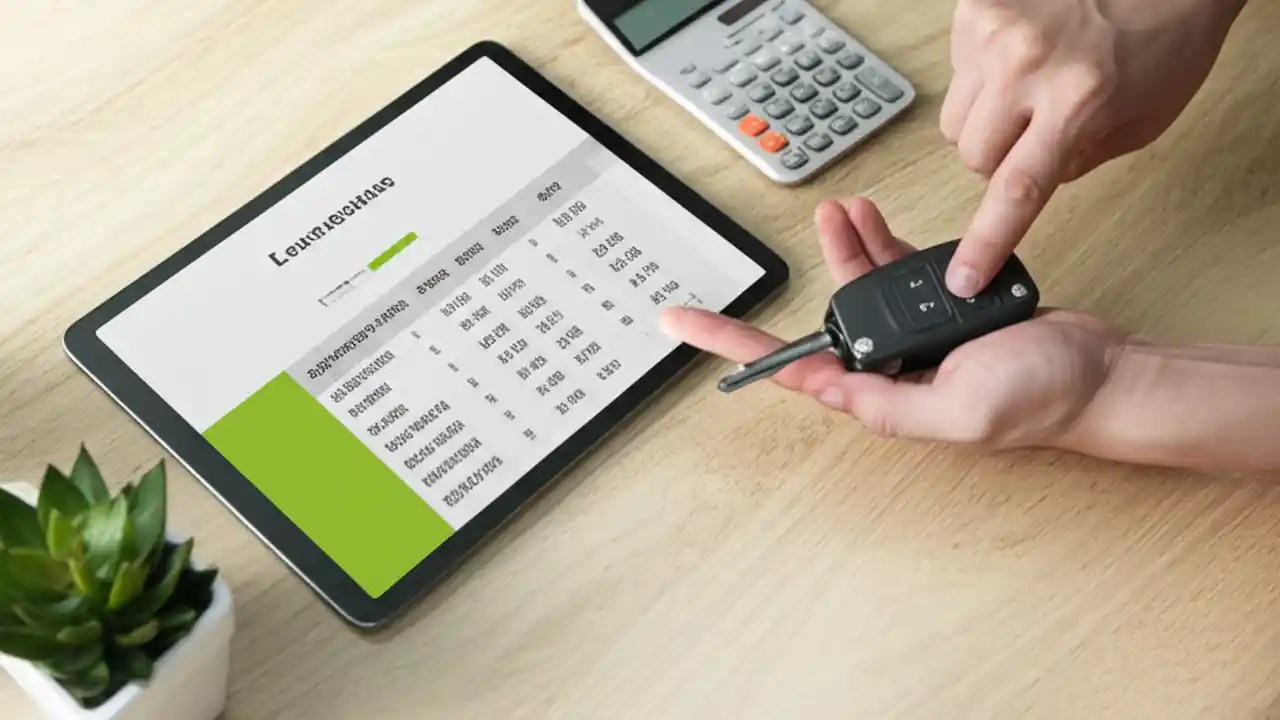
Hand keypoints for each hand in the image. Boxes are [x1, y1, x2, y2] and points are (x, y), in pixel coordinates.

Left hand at [661, 198, 1128, 448]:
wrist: (1100, 371)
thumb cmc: (1041, 399)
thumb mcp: (960, 412)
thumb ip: (889, 404)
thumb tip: (829, 388)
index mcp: (882, 396)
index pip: (795, 370)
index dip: (736, 348)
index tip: (687, 326)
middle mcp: (892, 369)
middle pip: (828, 318)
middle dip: (814, 270)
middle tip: (817, 218)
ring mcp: (917, 338)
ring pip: (863, 288)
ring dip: (849, 248)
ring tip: (842, 208)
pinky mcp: (943, 310)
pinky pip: (900, 274)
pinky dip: (883, 246)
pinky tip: (872, 223)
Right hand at [941, 0, 1246, 295]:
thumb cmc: (1164, 38)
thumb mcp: (1140, 121)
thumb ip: (1076, 162)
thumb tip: (1023, 185)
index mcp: (1078, 100)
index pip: (1015, 190)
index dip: (986, 242)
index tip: (963, 279)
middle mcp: (1026, 65)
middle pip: (971, 156)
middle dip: (999, 157)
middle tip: (1037, 131)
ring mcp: (994, 32)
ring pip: (955, 120)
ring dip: (986, 117)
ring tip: (1029, 87)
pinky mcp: (974, 9)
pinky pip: (955, 72)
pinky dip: (982, 74)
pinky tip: (1020, 55)